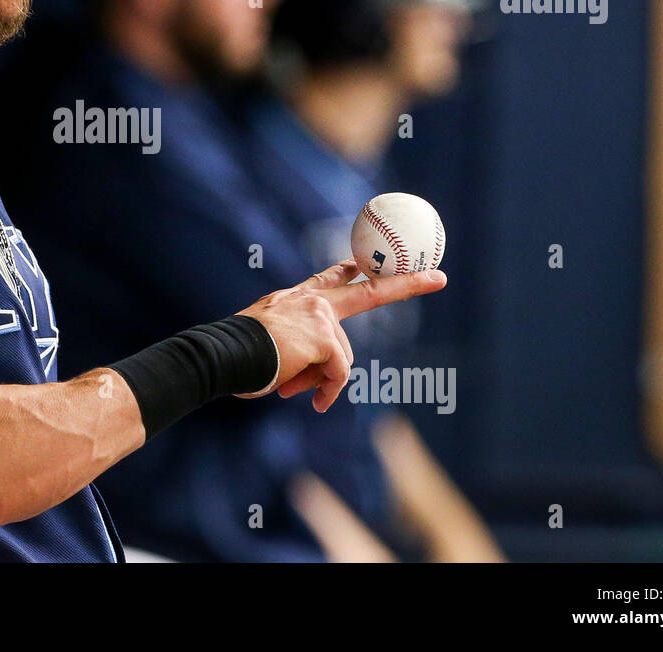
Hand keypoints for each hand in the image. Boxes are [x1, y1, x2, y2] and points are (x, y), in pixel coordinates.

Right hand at [235, 260, 446, 411]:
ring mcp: (319, 315)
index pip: (330, 277)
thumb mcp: (270, 345)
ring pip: (343, 358)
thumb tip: (318, 383)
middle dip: (408, 284)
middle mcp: (311, 300)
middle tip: (439, 278)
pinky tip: (312, 402)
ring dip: (322, 381)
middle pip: (370, 290)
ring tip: (291, 388)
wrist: (223, 355)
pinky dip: (328, 392)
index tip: (368, 260)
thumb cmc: (238, 356)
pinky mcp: (324, 336)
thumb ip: (299, 351)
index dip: (352, 269)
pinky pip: (339, 373)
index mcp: (296, 298)